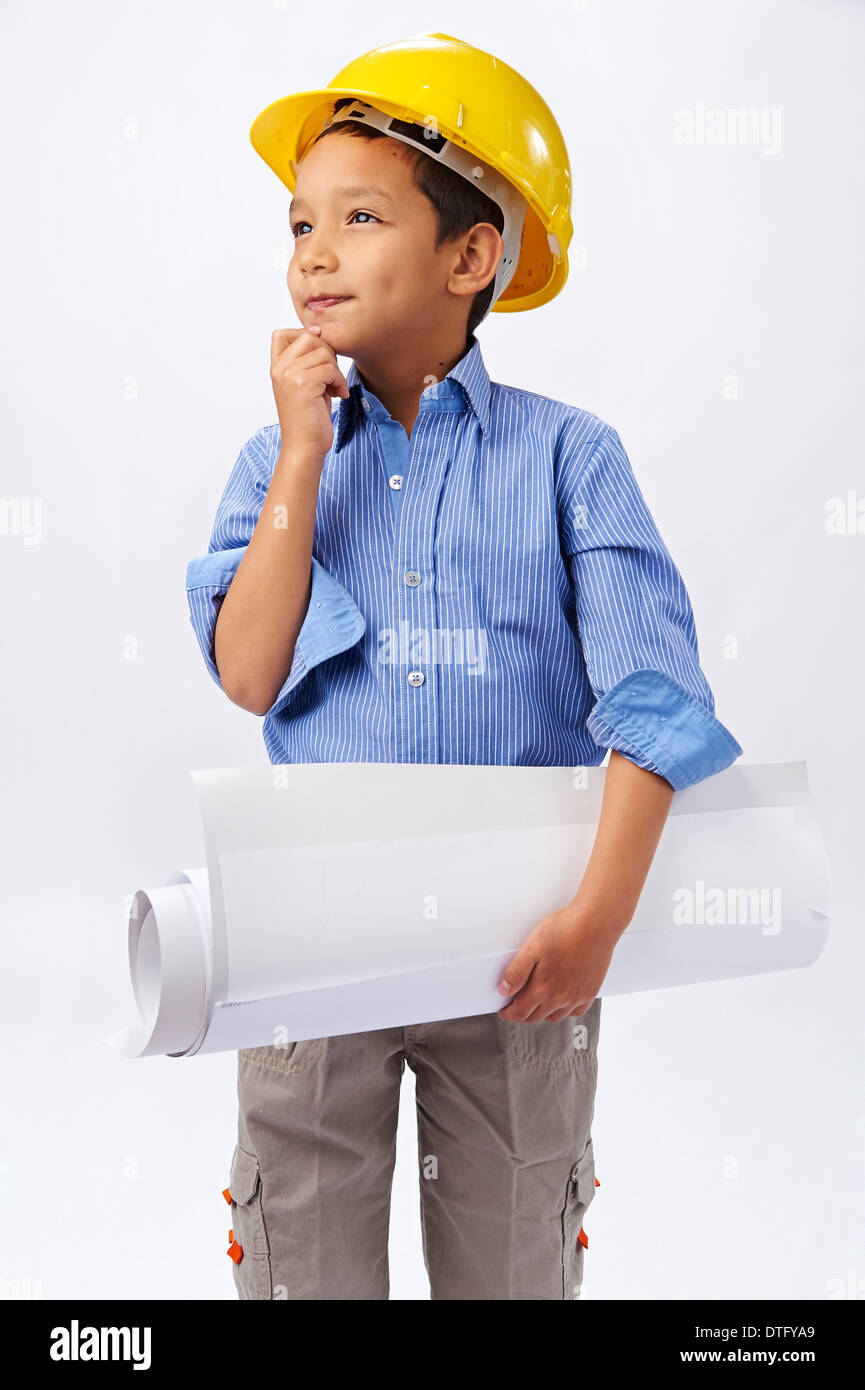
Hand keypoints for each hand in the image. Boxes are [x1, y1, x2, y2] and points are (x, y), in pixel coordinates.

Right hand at [270, 324, 349, 459]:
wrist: (304, 447)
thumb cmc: (308, 419)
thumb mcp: (304, 384)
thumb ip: (307, 360)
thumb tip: (318, 330)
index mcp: (276, 368)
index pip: (282, 333)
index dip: (304, 335)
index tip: (321, 354)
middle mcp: (279, 368)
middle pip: (308, 336)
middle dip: (327, 353)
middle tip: (331, 377)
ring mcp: (289, 374)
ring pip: (323, 352)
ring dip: (336, 370)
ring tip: (334, 388)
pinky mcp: (303, 384)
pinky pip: (330, 369)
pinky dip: (340, 382)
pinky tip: (338, 395)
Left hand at [496, 905, 620, 1022]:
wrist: (595, 924)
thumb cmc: (565, 930)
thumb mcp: (532, 947)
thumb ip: (517, 972)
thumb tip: (504, 990)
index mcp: (543, 988)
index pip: (520, 1012)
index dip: (509, 1013)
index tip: (504, 1011)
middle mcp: (560, 998)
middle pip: (536, 1017)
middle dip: (522, 1014)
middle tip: (516, 1007)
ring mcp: (577, 997)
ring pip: (555, 1016)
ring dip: (542, 1014)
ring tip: (536, 1004)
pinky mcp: (590, 992)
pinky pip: (575, 1011)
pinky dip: (565, 1011)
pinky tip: (561, 1002)